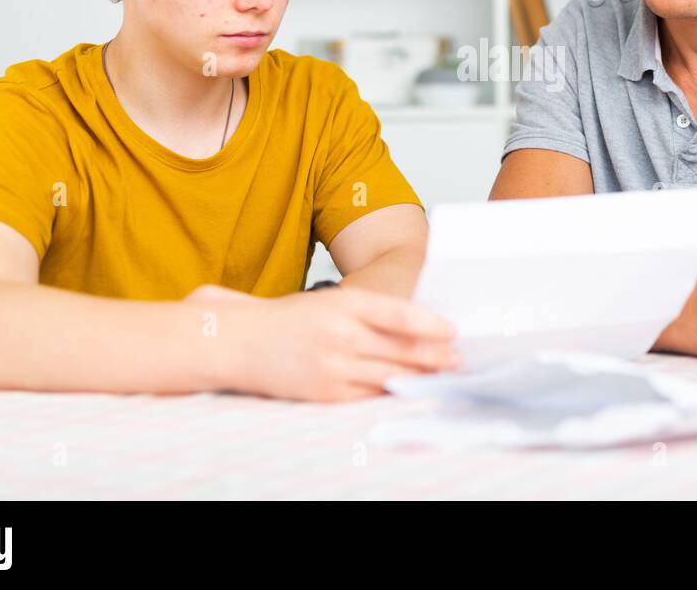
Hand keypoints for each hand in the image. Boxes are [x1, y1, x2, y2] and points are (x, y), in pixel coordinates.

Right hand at [184, 284, 458, 400]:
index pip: (399, 315)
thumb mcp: (330, 302)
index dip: (431, 325)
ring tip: (442, 374)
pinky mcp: (326, 393)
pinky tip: (408, 388)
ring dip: (420, 376)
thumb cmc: (289, 319)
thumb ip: (369, 313)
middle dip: (435, 355)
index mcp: (343, 304)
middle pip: (401, 349)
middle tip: (458, 358)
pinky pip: (368, 394)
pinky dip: (391, 391)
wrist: (238, 342)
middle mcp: (341, 335)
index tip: (453, 330)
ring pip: (390, 374)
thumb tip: (415, 324)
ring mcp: (334, 366)